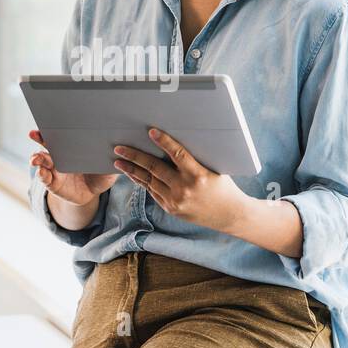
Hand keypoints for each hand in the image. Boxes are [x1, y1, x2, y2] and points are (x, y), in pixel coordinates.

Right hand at [28, 129, 116, 206]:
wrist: (91, 194)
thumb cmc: (99, 176)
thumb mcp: (109, 168)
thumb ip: (115, 160)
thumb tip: (125, 150)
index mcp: (72, 147)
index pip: (62, 134)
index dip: (55, 128)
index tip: (50, 122)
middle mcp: (59, 155)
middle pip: (47, 144)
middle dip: (39, 137)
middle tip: (34, 133)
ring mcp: (54, 169)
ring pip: (41, 160)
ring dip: (37, 158)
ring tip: (36, 159)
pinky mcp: (52, 183)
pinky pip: (44, 178)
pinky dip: (41, 174)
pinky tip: (42, 172)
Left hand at [112, 126, 248, 232]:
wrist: (229, 215)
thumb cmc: (224, 186)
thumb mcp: (214, 169)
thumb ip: (194, 159)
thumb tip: (174, 143)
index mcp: (198, 175)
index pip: (177, 154)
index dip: (164, 141)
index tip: (151, 131)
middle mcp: (184, 189)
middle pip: (154, 168)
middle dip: (134, 157)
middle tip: (119, 148)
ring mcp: (175, 201)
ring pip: (149, 181)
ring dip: (132, 170)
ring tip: (119, 161)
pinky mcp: (171, 209)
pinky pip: (153, 192)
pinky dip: (141, 181)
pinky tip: (133, 174)